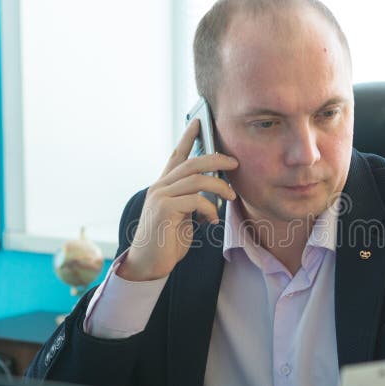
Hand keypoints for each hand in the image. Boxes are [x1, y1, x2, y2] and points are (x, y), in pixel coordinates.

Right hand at [118, 119, 237, 281]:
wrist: (149, 264)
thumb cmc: (167, 241)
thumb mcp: (182, 215)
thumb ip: (192, 199)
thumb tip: (215, 189)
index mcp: (164, 186)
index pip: (176, 155)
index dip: (188, 137)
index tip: (198, 121)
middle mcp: (160, 187)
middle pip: (192, 162)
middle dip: (216, 159)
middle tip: (234, 162)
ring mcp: (160, 197)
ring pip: (196, 179)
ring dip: (219, 186)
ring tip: (231, 196)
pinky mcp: (164, 210)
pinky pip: (195, 200)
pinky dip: (209, 208)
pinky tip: (212, 220)